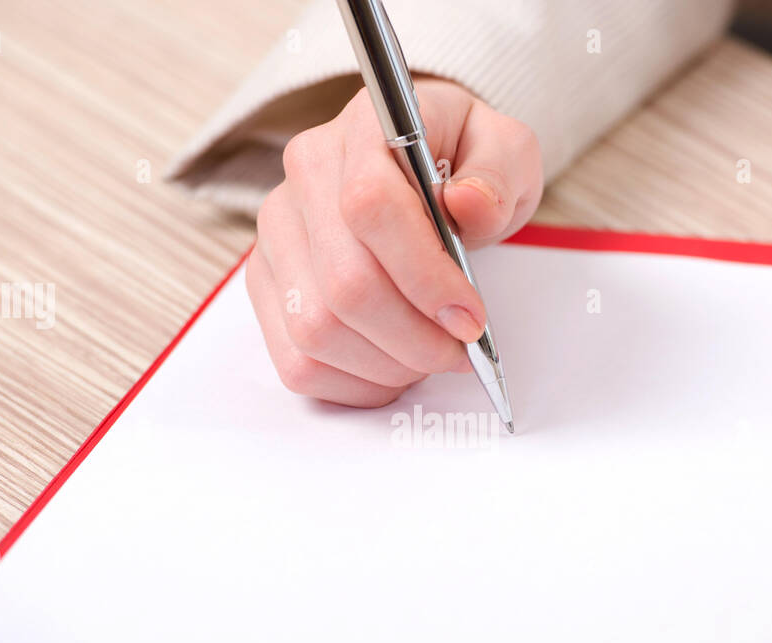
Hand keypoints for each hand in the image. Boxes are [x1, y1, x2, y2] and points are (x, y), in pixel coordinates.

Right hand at [246, 79, 542, 406]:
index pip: (370, 208)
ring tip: (428, 357)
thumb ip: (499, 172)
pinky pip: (296, 361)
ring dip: (387, 365)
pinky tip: (393, 369)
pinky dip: (354, 383)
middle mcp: (302, 180)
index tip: (470, 317)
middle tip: (459, 351)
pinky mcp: (267, 286)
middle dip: (415, 337)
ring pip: (315, 331)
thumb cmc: (463, 163)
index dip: (425, 276)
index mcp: (360, 130)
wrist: (425, 170)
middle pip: (344, 284)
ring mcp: (276, 237)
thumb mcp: (504, 149)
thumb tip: (469, 203)